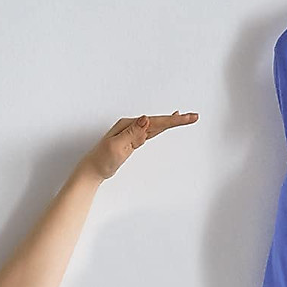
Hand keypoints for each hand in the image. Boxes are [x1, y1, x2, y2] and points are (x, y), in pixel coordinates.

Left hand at [80, 110, 198, 180]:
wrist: (93, 170)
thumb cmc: (102, 159)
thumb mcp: (117, 146)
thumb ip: (132, 133)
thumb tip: (146, 119)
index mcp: (129, 125)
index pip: (155, 121)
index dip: (172, 120)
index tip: (185, 116)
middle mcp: (131, 125)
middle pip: (158, 121)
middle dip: (176, 119)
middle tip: (193, 116)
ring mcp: (132, 133)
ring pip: (156, 125)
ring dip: (171, 121)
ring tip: (184, 117)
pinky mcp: (133, 140)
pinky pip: (151, 132)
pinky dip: (161, 127)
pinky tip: (165, 124)